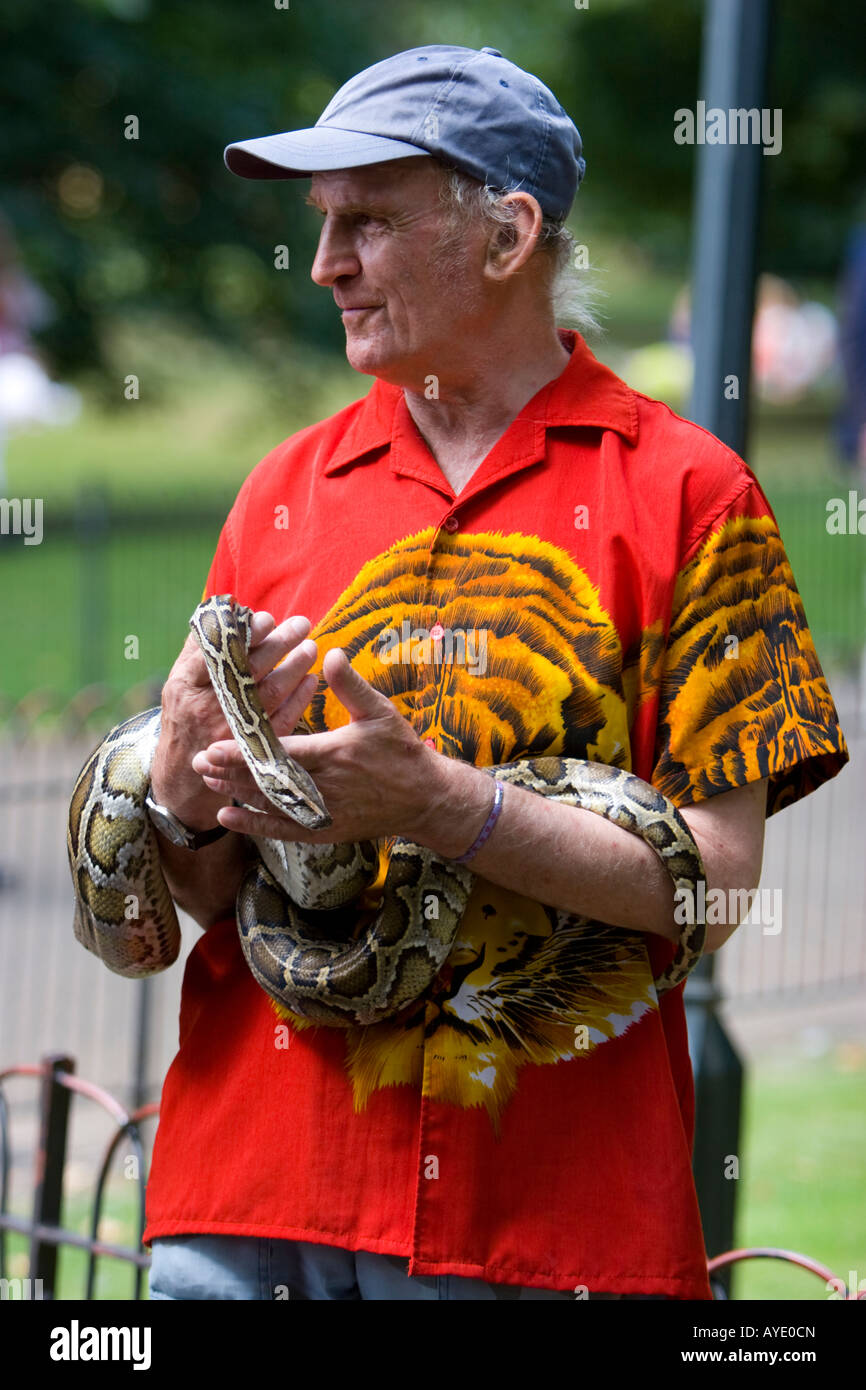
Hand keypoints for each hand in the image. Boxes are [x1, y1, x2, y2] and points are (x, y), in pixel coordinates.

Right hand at [150, 610, 320, 831]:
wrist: (181, 779)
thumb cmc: (184, 719)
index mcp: (185, 687)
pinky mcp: (251, 751)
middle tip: (301, 624)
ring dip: (293, 668)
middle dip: (278, 645)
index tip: (266, 618)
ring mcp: (231, 732)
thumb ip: (197, 651)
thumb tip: (218, 611)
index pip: (216, 654)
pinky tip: (311, 681)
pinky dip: (298, 700)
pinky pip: (280, 721)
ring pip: (268, 694)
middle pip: (248, 671)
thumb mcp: (179, 685)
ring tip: (311, 647)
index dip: (244, 635)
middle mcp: (207, 709)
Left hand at [191, 647, 454, 846]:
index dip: (246, 752)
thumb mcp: (381, 712)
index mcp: (335, 754)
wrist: (426, 799)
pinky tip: (227, 817)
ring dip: (236, 794)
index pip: (281, 753)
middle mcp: (325, 787)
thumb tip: (331, 653)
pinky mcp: (325, 830)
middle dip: (230, 772)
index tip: (215, 747)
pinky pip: (284, 830)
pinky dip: (255, 826)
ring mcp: (324, 812)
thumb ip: (352, 685)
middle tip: (197, 762)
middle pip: (268, 781)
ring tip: (206, 782)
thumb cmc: (402, 751)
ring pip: (270, 805)